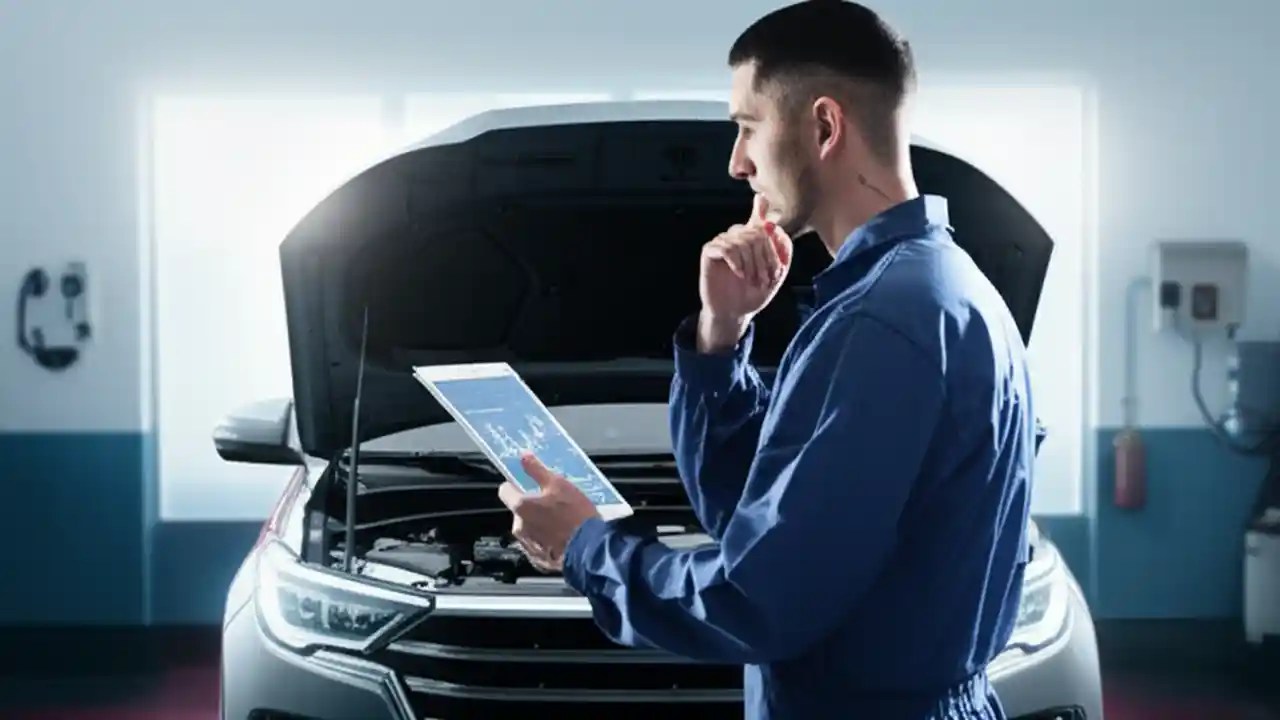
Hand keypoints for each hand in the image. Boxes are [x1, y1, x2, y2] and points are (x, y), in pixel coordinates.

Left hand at [497, 452, 601, 572]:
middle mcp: (519, 527)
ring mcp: (527, 545)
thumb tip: (523, 456)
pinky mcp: (538, 559)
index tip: (530, 485)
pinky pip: (538, 544)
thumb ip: (536, 470)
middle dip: (532, 506)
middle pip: (519, 510)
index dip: (516, 485)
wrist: (590, 548)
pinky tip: (562, 537)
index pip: (505, 490)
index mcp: (520, 506)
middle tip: (554, 503)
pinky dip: (546, 539)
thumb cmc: (574, 513)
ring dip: (539, 523)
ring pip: (529, 527)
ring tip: (561, 521)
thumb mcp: (558, 484)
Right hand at [699, 193, 793, 324]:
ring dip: (752, 264)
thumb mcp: (776, 274)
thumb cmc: (753, 294)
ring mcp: (722, 242)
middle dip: (766, 258)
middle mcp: (737, 236)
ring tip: (752, 281)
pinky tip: (739, 274)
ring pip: (743, 240)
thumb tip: (774, 225)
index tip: (763, 206)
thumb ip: (781, 250)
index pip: (758, 219)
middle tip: (766, 279)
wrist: (734, 313)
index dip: (763, 213)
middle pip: (757, 233)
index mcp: (752, 240)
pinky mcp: (709, 251)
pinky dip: (736, 261)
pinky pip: (726, 248)